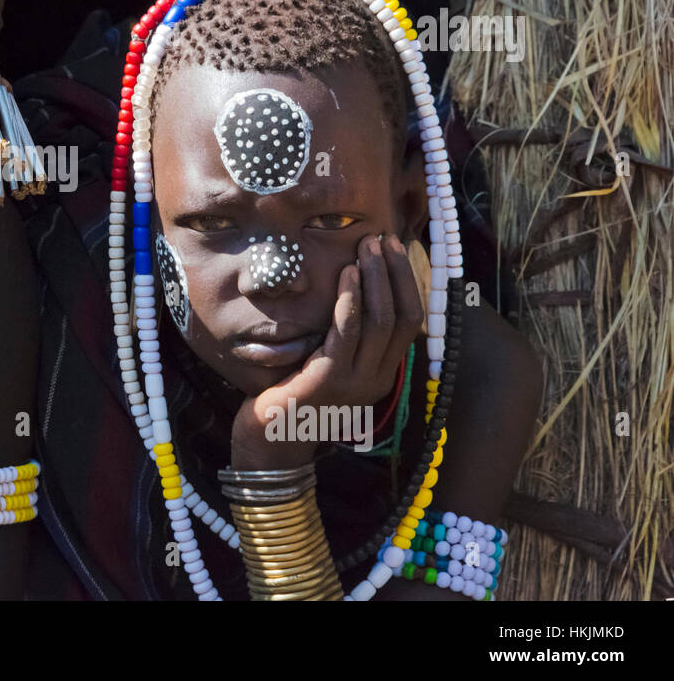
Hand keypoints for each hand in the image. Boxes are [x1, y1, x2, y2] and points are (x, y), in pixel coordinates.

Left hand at [230, 233, 422, 469]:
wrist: (269, 441)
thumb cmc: (293, 396)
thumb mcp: (328, 364)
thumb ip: (345, 338)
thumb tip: (354, 292)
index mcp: (382, 374)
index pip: (411, 321)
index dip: (406, 281)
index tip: (392, 248)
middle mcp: (377, 379)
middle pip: (402, 316)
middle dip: (394, 272)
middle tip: (380, 238)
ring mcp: (355, 382)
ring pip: (379, 320)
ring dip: (375, 278)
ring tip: (365, 247)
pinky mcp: (328, 380)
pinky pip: (346, 332)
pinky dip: (349, 299)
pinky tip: (345, 274)